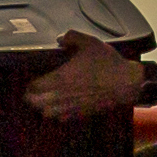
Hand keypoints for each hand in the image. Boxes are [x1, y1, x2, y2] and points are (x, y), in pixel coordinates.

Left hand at [22, 34, 147, 122]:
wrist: (127, 84)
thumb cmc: (109, 64)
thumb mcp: (90, 42)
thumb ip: (71, 37)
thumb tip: (59, 38)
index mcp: (62, 77)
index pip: (34, 87)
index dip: (30, 85)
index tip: (30, 81)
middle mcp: (63, 95)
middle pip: (36, 103)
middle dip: (32, 98)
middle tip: (32, 91)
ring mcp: (72, 107)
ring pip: (46, 114)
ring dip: (41, 107)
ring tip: (41, 101)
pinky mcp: (81, 114)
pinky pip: (61, 119)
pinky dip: (55, 115)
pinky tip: (57, 108)